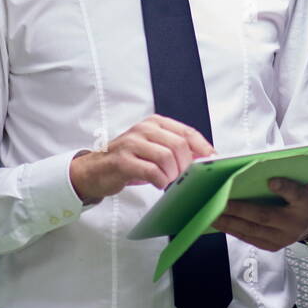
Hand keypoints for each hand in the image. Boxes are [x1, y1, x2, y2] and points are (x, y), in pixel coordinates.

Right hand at [69, 115, 215, 202]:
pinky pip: (151, 171)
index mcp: (155, 123)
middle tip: (184, 177)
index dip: (203, 148)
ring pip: (167, 157)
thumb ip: (176, 149)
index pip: (187, 132)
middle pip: (179, 145)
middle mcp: (144, 129)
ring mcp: (132, 143)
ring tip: (169, 181)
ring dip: (173, 174)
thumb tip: (205, 158)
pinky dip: (160, 180)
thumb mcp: (153, 149)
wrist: (94, 170)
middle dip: (187, 165)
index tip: (213, 161)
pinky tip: (159, 184)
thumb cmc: (129, 161)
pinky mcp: (122, 161)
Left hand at [213, 171, 307, 251]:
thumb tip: (287, 156)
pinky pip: (250, 238)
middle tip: (224, 202)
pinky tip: (221, 223)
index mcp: (307, 204)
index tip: (271, 181)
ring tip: (215, 213)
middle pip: (266, 216)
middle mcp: (295, 224)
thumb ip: (305, 169)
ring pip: (254, 230)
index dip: (285, 188)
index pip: (296, 195)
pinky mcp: (273, 246)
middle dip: (242, 209)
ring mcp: (283, 238)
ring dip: (231, 222)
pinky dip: (234, 230)